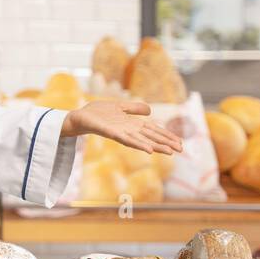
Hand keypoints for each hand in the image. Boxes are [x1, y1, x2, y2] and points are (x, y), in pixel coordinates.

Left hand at [60, 100, 183, 154]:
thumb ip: (134, 109)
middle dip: (166, 143)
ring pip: (141, 140)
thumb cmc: (97, 113)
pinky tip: (148, 149)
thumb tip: (150, 111)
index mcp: (132, 124)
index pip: (153, 130)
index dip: (166, 136)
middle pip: (150, 137)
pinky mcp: (109, 132)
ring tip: (169, 151)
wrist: (78, 116)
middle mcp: (128, 130)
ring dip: (156, 146)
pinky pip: (125, 139)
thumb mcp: (119, 107)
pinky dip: (137, 144)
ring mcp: (119, 132)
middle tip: (181, 150)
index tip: (181, 143)